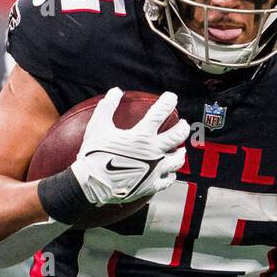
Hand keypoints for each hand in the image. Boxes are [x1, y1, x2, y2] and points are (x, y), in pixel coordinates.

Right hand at [72, 87, 189, 206]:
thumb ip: (108, 106)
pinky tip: (170, 174)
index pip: (160, 112)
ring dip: (180, 153)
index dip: (168, 101)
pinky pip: (168, 181)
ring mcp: (155, 170)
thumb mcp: (98, 126)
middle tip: (183, 124)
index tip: (171, 97)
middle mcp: (153, 152)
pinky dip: (171, 175)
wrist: (92, 184)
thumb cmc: (94, 154)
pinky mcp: (151, 186)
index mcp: (142, 135)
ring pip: (177, 160)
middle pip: (177, 136)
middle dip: (183, 127)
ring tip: (180, 150)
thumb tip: (116, 90)